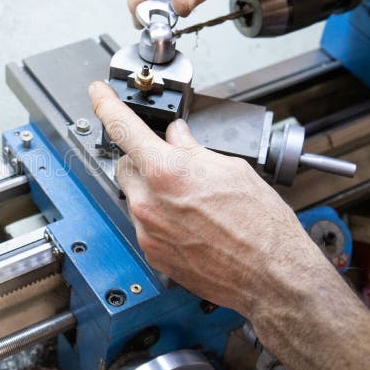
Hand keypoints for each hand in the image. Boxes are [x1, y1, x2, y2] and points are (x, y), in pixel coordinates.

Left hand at [89, 81, 334, 316]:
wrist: (271, 275)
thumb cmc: (261, 226)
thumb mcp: (231, 169)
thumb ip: (193, 149)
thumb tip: (177, 136)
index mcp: (167, 172)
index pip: (123, 128)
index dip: (106, 104)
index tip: (97, 94)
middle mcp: (149, 202)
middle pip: (125, 165)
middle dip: (144, 158)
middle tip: (174, 162)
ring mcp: (148, 231)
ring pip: (135, 195)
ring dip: (153, 190)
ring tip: (191, 200)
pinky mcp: (152, 253)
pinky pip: (144, 223)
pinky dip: (159, 216)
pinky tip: (190, 221)